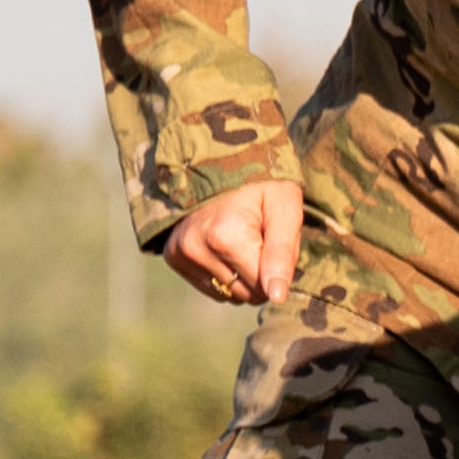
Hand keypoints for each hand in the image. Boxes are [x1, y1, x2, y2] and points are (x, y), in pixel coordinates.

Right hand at [163, 179, 303, 305]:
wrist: (219, 161)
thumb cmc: (262, 184)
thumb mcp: (285, 208)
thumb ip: (283, 253)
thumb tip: (277, 297)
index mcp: (226, 236)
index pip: (262, 288)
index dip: (278, 268)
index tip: (274, 238)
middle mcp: (196, 248)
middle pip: (244, 294)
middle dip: (260, 273)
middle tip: (260, 237)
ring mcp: (180, 253)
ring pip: (227, 294)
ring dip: (241, 275)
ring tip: (242, 239)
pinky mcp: (173, 257)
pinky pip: (209, 288)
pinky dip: (223, 273)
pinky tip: (225, 246)